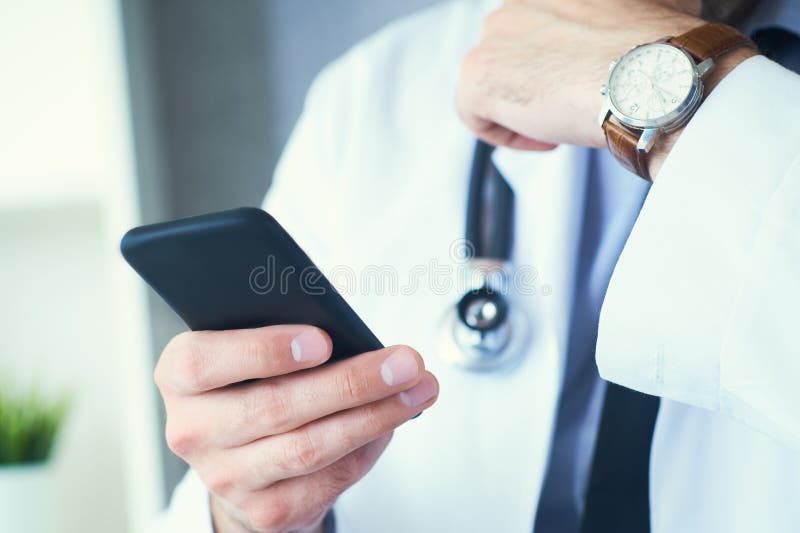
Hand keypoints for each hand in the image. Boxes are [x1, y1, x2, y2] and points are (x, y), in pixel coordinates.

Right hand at [155, 326, 437, 532]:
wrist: (242, 455)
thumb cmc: (254, 380)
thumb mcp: (250, 346)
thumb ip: (282, 332)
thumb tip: (350, 335)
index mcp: (180, 376)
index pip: (205, 362)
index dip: (263, 351)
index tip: (323, 340)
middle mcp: (193, 431)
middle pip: (276, 408)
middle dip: (351, 383)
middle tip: (406, 362)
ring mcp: (226, 478)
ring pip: (309, 447)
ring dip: (375, 416)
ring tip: (418, 388)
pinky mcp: (265, 511)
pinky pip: (328, 480)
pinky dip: (368, 448)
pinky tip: (392, 422)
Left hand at [456, 0, 710, 153]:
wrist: (651, 81)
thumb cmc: (662, 49)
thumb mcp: (655, 4)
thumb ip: (628, 11)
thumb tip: (640, 21)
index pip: (536, 25)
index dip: (555, 57)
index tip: (577, 77)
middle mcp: (516, 0)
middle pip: (512, 51)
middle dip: (537, 80)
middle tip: (569, 103)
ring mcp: (494, 34)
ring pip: (494, 80)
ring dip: (523, 107)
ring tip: (561, 123)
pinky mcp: (478, 75)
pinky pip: (474, 113)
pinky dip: (507, 134)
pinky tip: (546, 139)